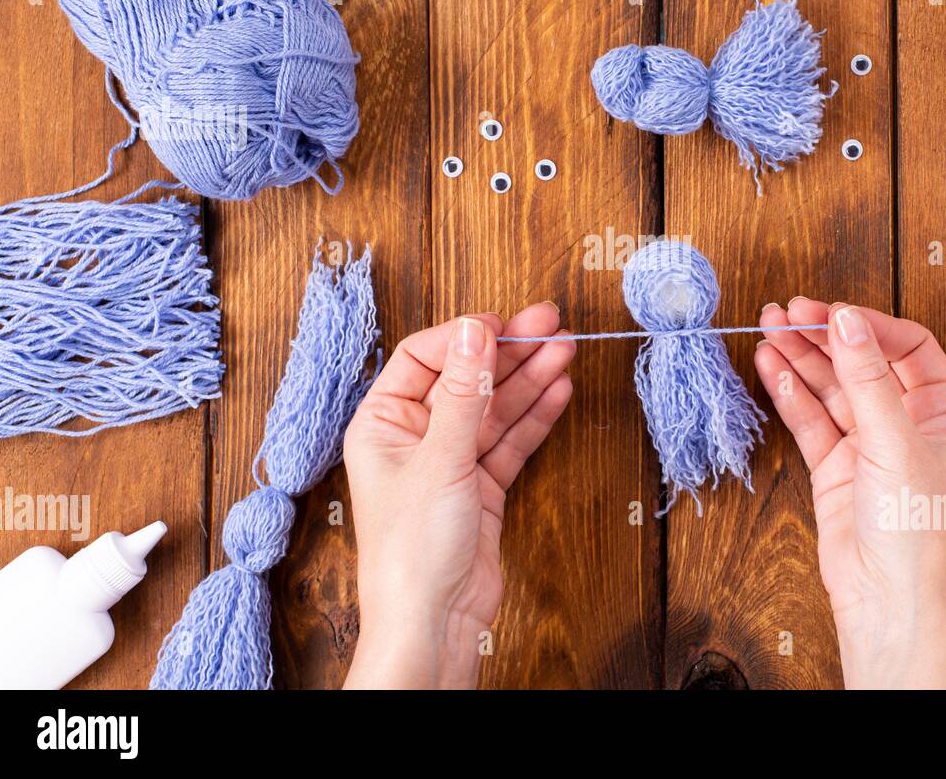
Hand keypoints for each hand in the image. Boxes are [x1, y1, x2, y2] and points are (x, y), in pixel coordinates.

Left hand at [341, 303, 574, 688]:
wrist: (434, 622)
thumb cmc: (412, 550)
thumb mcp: (439, 460)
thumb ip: (462, 393)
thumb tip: (473, 332)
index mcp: (381, 424)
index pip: (423, 359)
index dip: (464, 337)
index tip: (503, 323)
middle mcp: (413, 438)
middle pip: (465, 379)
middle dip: (508, 352)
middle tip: (550, 325)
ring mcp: (449, 462)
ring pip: (493, 407)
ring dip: (529, 379)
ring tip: (565, 351)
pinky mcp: (480, 487)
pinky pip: (509, 439)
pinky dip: (534, 416)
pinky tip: (558, 390)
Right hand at [754, 298, 945, 688]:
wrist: (889, 600)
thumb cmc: (918, 532)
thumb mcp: (895, 443)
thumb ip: (867, 378)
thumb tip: (847, 322)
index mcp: (945, 412)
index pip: (908, 347)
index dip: (868, 325)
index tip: (830, 312)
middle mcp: (908, 423)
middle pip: (863, 362)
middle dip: (825, 336)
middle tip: (787, 312)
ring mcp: (869, 444)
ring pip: (831, 387)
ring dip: (801, 358)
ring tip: (769, 329)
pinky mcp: (836, 467)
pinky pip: (811, 418)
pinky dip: (789, 392)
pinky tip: (771, 366)